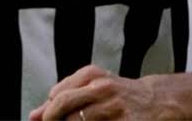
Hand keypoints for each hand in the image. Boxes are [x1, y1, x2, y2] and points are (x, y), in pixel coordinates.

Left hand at [29, 65, 163, 120]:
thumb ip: (63, 98)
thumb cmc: (117, 95)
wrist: (157, 100)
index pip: (58, 95)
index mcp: (91, 75)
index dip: (47, 112)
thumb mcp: (92, 87)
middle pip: (65, 104)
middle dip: (51, 118)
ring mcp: (114, 106)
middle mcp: (102, 87)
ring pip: (78, 120)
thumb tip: (33, 115)